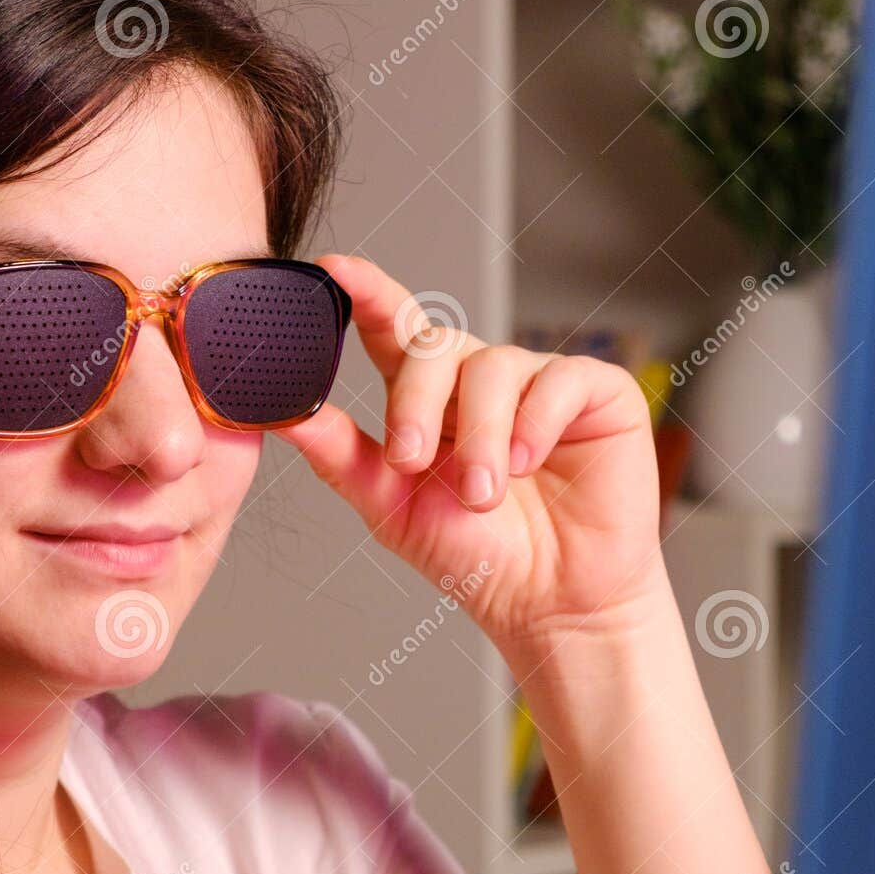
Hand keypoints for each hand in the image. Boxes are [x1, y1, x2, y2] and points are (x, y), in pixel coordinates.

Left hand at [277, 255, 671, 660]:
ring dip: (479, 435)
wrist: (551, 601)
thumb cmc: (475, 553)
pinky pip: (559, 377)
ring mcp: (538, 380)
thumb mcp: (392, 505)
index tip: (333, 272)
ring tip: (483, 493)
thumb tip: (278, 414)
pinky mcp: (596, 391)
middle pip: (436, 345)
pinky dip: (536, 421)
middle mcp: (479, 377)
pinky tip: (530, 463)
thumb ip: (339, 453)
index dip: (365, 293)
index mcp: (426, 396)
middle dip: (415, 403)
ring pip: (494, 366)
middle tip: (410, 461)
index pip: (391, 329)